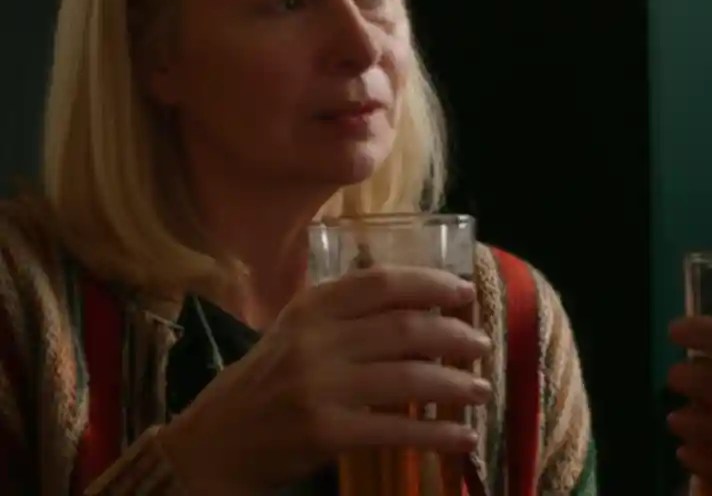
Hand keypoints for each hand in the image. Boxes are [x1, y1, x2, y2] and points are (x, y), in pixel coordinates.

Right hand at [159, 266, 492, 495]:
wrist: (215, 443)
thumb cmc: (265, 383)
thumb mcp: (297, 332)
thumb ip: (347, 315)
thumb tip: (425, 307)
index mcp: (311, 307)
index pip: (381, 283)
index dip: (430, 283)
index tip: (465, 292)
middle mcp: (315, 340)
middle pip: (405, 328)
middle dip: (454, 336)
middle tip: (483, 345)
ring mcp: (320, 386)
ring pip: (408, 377)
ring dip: (455, 384)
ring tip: (481, 390)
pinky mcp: (326, 432)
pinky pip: (396, 428)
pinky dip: (436, 434)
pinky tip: (462, 438)